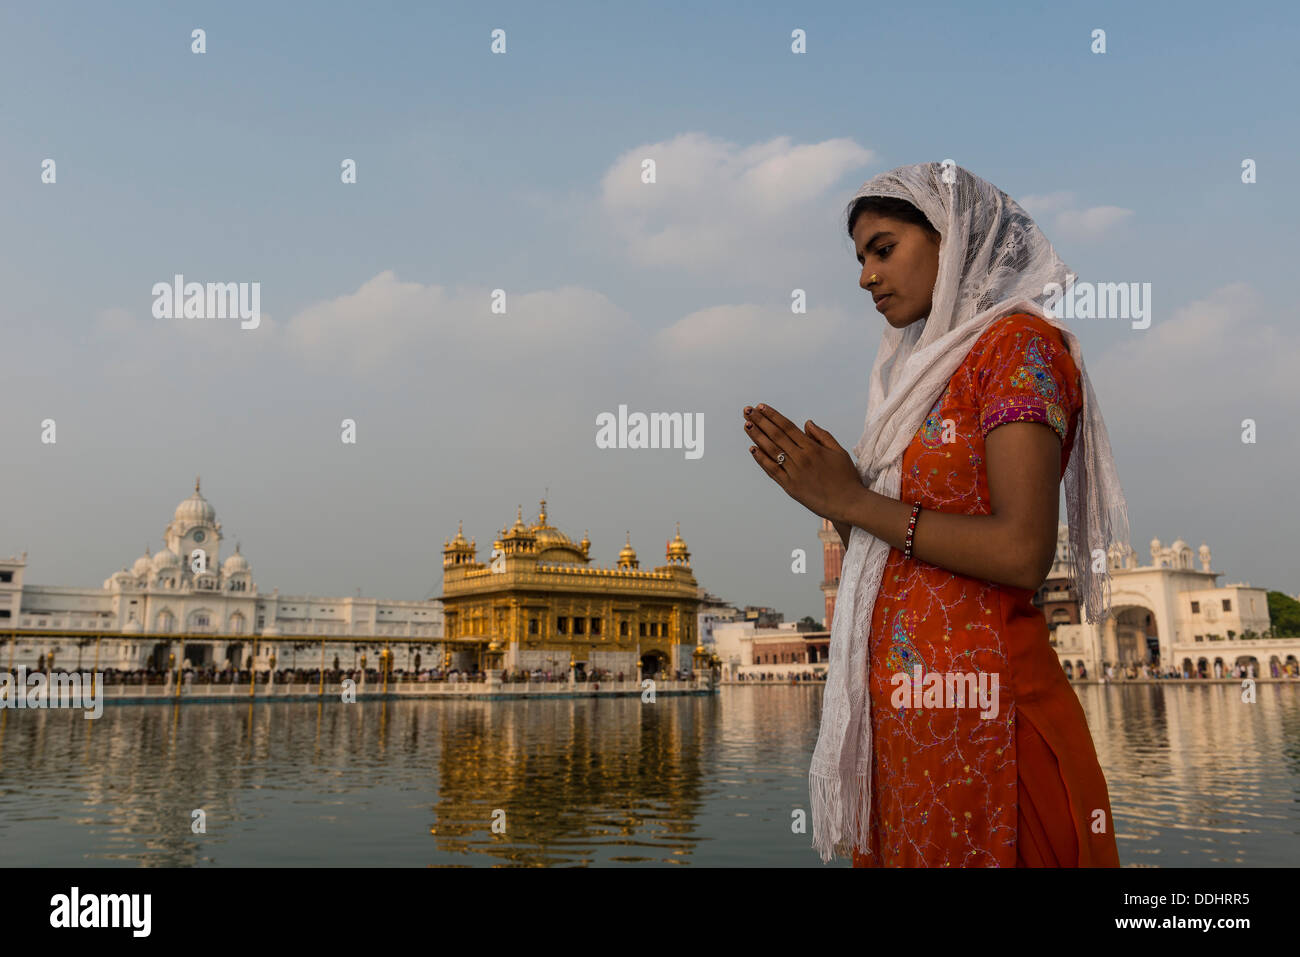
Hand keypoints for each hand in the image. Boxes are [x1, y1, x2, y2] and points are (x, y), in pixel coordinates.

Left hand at [742, 404, 862, 522]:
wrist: (848, 503)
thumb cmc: (846, 477)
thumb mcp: (838, 451)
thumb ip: (822, 436)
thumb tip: (806, 423)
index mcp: (812, 448)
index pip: (788, 427)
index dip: (773, 416)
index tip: (761, 407)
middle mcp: (801, 458)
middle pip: (776, 436)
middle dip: (760, 421)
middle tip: (747, 410)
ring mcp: (794, 473)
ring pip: (771, 451)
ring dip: (757, 436)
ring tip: (746, 424)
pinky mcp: (790, 487)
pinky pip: (772, 470)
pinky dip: (761, 459)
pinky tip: (752, 449)